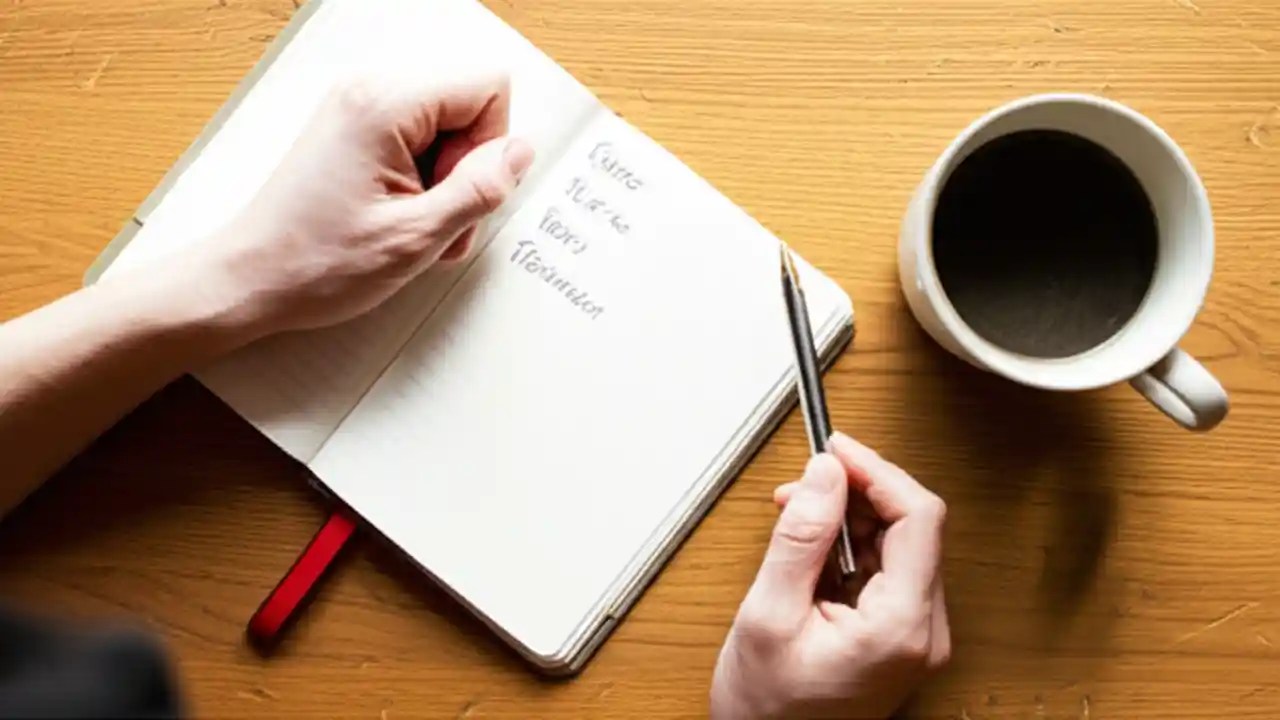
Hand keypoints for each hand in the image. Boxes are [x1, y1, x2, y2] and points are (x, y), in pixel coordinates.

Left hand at [190, 73, 533, 340]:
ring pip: (446, 130)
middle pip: (468, 107)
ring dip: (446, 184)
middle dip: (467, 168)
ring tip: (413, 227)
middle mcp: (370, 94)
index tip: (456, 192)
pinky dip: (423, 183)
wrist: (252, 281)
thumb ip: (480, 189)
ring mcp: (359, 110)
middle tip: (434, 217)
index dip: (490, 147)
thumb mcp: (417, 236)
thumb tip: (520, 154)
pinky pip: (418, 143)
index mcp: (385, 106)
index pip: (487, 88)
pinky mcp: (354, 132)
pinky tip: (400, 219)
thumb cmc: (315, 263)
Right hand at [710, 433, 949, 718]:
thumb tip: (823, 474)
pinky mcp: (901, 636)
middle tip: (803, 482)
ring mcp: (916, 635)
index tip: (837, 448)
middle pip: (912, 526)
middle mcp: (924, 631)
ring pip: (899, 543)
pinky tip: (811, 550)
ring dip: (849, 518)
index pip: (918, 518)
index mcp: (902, 626)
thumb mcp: (768, 615)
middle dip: (857, 492)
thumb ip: (800, 537)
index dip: (877, 470)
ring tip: (796, 517)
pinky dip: (850, 547)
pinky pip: (888, 570)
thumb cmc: (769, 712)